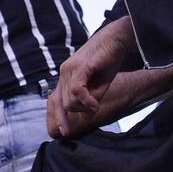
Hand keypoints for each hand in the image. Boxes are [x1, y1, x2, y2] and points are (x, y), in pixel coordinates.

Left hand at [49, 20, 133, 137]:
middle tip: (88, 112)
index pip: (56, 100)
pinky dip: (86, 100)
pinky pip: (76, 90)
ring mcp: (70, 69)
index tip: (64, 132)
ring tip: (97, 100)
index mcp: (67, 75)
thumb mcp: (100, 85)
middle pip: (63, 104)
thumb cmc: (109, 60)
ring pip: (69, 101)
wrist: (117, 39)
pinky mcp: (80, 67)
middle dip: (75, 113)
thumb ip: (92, 99)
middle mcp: (64, 72)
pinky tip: (95, 103)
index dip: (59, 117)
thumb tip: (86, 117)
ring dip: (84, 106)